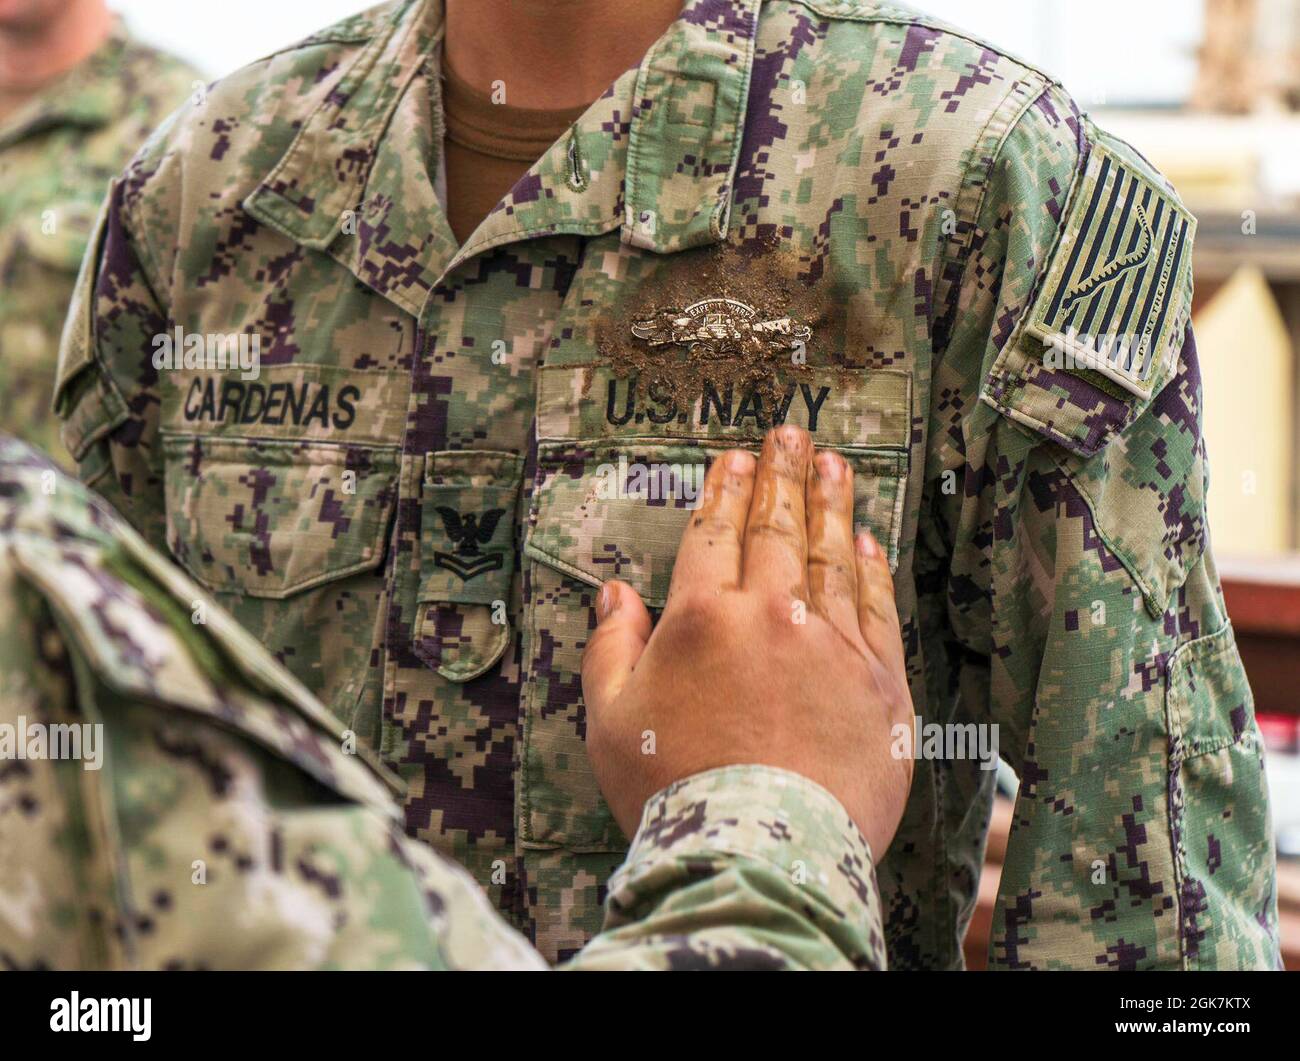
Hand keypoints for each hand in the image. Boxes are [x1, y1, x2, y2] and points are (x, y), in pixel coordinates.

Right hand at [581, 425, 913, 856]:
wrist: (761, 852)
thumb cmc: (673, 791)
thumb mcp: (610, 721)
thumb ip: (611, 648)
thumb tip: (615, 595)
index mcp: (702, 619)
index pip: (714, 534)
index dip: (725, 492)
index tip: (736, 459)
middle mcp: (772, 616)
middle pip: (777, 529)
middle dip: (783, 475)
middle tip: (791, 435)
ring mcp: (834, 646)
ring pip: (833, 557)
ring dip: (831, 504)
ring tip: (834, 464)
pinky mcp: (882, 683)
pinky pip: (879, 608)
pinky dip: (874, 569)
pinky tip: (869, 541)